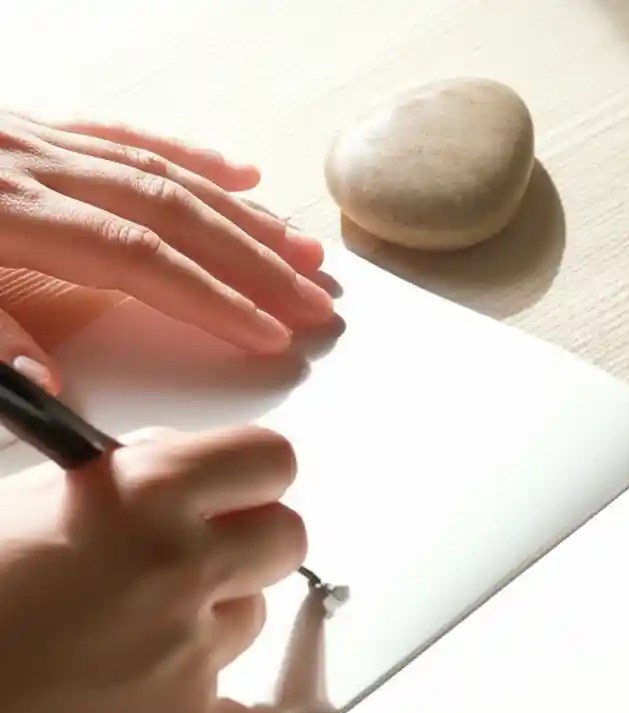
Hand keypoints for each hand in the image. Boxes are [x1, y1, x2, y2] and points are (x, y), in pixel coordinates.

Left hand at [0, 111, 334, 391]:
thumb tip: (51, 384)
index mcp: (6, 212)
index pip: (136, 258)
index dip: (210, 298)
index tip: (266, 334)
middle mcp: (35, 165)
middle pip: (171, 214)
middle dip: (253, 262)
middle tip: (311, 299)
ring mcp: (38, 138)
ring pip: (163, 175)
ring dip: (240, 215)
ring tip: (300, 250)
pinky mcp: (32, 125)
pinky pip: (125, 134)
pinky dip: (189, 155)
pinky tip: (239, 173)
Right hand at [0, 426, 306, 712]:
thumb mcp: (23, 499)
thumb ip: (118, 475)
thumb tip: (177, 460)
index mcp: (142, 496)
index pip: (269, 460)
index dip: (248, 474)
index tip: (228, 487)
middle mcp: (180, 569)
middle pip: (284, 537)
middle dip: (245, 541)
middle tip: (188, 553)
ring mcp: (186, 653)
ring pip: (251, 615)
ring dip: (210, 614)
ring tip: (125, 626)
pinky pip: (228, 695)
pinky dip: (194, 684)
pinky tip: (139, 679)